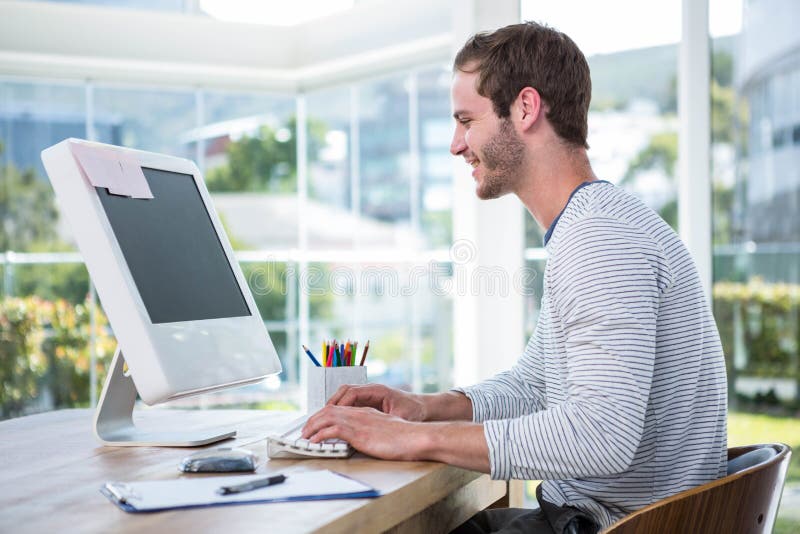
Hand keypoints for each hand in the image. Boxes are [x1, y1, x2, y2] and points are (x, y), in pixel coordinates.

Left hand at [301, 404, 427, 460]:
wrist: (415, 437)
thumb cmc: (405, 437)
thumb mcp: (386, 430)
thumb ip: (374, 430)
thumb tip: (366, 438)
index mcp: (366, 412)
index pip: (340, 409)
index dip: (325, 415)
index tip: (316, 424)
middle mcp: (360, 413)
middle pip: (330, 410)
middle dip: (314, 419)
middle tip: (306, 430)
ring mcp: (358, 422)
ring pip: (327, 417)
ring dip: (313, 426)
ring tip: (305, 436)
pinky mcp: (358, 432)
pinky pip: (332, 430)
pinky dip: (319, 435)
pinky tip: (314, 442)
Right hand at [327, 383, 426, 421]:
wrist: (424, 407)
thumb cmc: (415, 411)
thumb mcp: (402, 417)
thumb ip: (388, 421)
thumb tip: (377, 429)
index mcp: (378, 390)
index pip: (352, 393)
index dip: (340, 404)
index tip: (331, 414)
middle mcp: (371, 389)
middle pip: (345, 391)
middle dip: (332, 403)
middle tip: (321, 416)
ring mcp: (370, 394)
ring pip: (346, 395)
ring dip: (335, 405)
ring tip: (324, 419)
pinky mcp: (370, 401)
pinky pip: (351, 402)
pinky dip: (342, 409)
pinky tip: (337, 421)